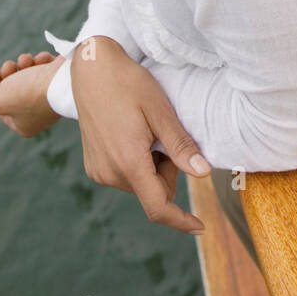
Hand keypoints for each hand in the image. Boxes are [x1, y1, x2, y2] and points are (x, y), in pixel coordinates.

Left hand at [0, 51, 61, 136]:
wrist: (66, 78)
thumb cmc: (31, 92)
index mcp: (23, 125)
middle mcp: (36, 113)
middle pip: (12, 87)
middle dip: (9, 71)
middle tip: (10, 65)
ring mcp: (49, 96)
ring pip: (27, 74)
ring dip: (23, 63)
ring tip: (27, 59)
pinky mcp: (59, 80)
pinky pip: (44, 68)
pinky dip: (40, 61)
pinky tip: (43, 59)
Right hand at [70, 36, 210, 235]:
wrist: (92, 69)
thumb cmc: (129, 84)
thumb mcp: (161, 112)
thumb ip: (180, 147)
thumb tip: (203, 174)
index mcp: (128, 163)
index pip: (158, 208)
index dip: (181, 220)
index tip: (201, 227)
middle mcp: (110, 173)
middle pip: (153, 191)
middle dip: (167, 171)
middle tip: (163, 134)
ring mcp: (98, 171)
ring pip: (140, 183)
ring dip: (151, 165)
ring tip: (144, 129)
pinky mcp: (93, 166)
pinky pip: (125, 175)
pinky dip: (136, 162)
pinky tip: (130, 133)